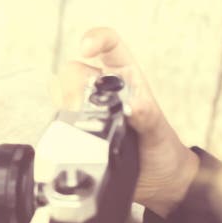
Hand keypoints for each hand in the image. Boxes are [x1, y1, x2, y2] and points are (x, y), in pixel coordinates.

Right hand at [53, 27, 198, 216]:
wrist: (156, 182)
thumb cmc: (163, 151)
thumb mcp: (159, 132)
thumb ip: (147, 116)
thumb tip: (135, 104)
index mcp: (127, 78)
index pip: (110, 45)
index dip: (96, 40)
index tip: (86, 49)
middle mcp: (104, 90)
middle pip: (74, 70)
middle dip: (73, 84)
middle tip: (82, 105)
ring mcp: (87, 109)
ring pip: (61, 92)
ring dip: (64, 104)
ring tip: (81, 122)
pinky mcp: (76, 129)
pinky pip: (58, 118)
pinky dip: (58, 123)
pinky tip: (69, 134)